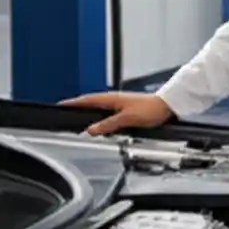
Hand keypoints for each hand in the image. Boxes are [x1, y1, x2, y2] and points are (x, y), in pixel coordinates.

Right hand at [57, 91, 174, 135]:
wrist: (168, 106)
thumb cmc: (151, 109)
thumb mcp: (127, 118)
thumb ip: (108, 124)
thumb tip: (90, 129)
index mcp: (112, 99)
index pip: (87, 100)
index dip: (73, 103)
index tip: (60, 105)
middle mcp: (114, 100)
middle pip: (91, 104)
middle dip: (78, 108)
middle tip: (65, 114)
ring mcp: (120, 105)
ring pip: (99, 110)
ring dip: (89, 114)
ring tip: (78, 121)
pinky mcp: (126, 111)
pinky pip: (107, 115)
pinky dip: (100, 119)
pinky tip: (100, 126)